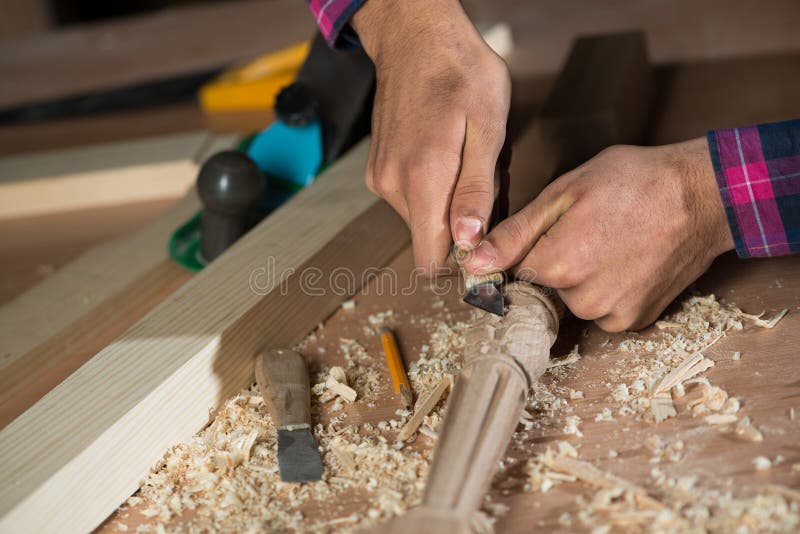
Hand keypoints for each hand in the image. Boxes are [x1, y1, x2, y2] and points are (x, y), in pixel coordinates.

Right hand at [352, 0, 510, 274]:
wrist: (415, 37)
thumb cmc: (459, 73)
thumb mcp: (488, 128)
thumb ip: (476, 190)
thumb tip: (469, 243)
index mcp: (422, 180)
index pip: (431, 260)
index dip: (461, 262)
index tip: (487, 243)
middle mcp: (392, 186)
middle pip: (430, 241)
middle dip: (462, 229)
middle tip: (487, 187)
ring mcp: (379, 178)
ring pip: (421, 220)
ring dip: (448, 207)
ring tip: (468, 164)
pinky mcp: (376, 170)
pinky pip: (408, 200)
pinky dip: (432, 191)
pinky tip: (448, 157)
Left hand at [462, 138, 734, 331]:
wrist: (706, 195)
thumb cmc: (635, 182)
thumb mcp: (565, 193)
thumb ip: (515, 234)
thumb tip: (473, 262)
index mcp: (559, 264)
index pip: (516, 272)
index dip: (528, 250)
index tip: (550, 232)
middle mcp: (584, 299)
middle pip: (545, 289)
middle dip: (557, 263)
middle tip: (588, 230)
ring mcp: (613, 314)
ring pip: (574, 301)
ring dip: (582, 279)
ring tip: (611, 243)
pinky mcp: (637, 321)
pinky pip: (603, 312)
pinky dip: (608, 291)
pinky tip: (626, 261)